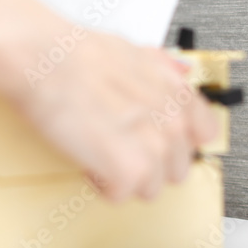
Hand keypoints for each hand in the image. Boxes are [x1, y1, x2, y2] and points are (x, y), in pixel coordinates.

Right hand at [12, 29, 218, 200]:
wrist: (44, 60)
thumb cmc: (74, 53)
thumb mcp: (131, 51)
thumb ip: (160, 69)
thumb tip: (176, 71)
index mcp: (177, 91)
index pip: (204, 134)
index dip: (176, 140)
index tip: (157, 140)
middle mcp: (173, 121)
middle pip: (176, 168)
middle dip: (147, 162)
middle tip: (118, 146)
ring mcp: (154, 149)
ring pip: (150, 188)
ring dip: (123, 177)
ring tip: (99, 153)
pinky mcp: (128, 171)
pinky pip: (121, 195)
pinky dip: (101, 185)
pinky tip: (87, 162)